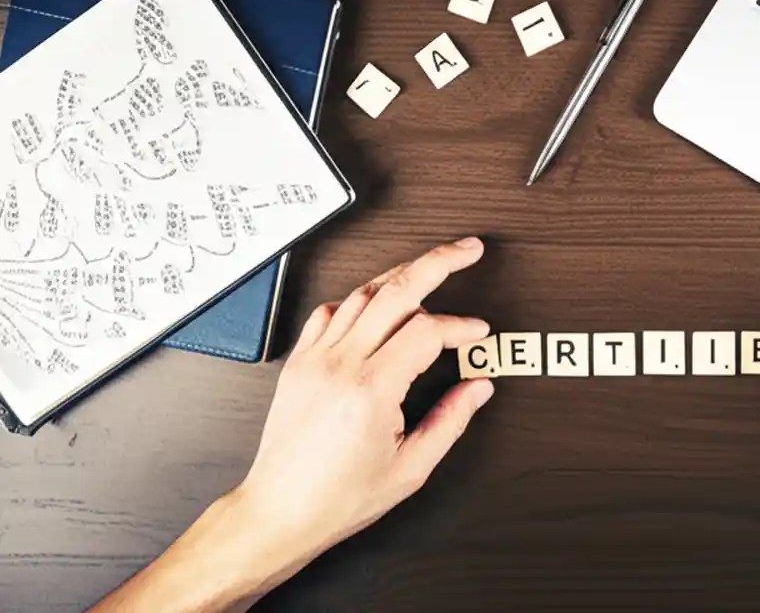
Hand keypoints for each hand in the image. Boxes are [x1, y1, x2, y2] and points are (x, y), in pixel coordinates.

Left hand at [233, 237, 495, 565]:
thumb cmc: (338, 497)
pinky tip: (377, 303)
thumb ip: (450, 420)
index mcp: (371, 390)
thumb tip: (478, 387)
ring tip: (429, 269)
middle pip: (396, 290)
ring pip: (363, 293)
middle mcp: (340, 365)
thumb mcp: (410, 468)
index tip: (477, 333)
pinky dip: (359, 298)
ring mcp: (315, 358)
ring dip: (401, 276)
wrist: (279, 510)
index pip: (426, 330)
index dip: (460, 326)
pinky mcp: (299, 362)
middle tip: (468, 250)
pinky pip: (329, 311)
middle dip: (438, 262)